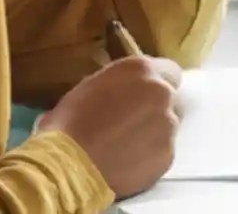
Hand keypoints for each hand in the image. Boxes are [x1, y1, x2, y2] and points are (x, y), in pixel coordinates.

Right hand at [36, 56, 183, 198]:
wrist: (68, 167)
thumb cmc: (68, 123)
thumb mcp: (90, 88)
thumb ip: (119, 85)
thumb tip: (123, 92)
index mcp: (141, 70)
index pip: (168, 70)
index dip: (154, 84)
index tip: (141, 95)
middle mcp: (162, 93)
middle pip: (169, 99)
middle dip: (155, 108)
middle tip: (131, 123)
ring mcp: (168, 125)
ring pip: (167, 126)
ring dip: (153, 132)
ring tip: (126, 147)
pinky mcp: (168, 155)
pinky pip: (163, 152)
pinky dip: (150, 156)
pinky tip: (128, 163)